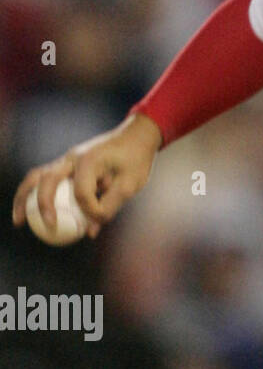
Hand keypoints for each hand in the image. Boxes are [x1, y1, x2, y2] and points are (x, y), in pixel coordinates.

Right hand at [11, 113, 162, 238]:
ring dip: (24, 198)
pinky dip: (35, 195)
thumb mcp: (131, 184)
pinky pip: (44, 179)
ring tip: (19, 221)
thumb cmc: (137, 159)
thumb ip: (110, 207)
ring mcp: (66, 159)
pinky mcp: (65, 163)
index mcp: (90, 160)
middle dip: (42, 205)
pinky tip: (32, 213)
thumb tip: (89, 232)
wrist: (136, 136)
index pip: (82, 193)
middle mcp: (73, 157)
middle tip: (46, 226)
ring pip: (37, 177)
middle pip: (47, 180)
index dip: (90, 211)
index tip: (100, 220)